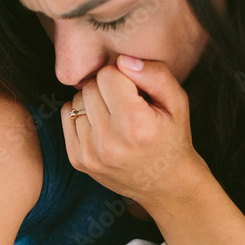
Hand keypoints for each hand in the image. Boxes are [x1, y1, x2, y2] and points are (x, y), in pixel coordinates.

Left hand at [61, 55, 208, 212]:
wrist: (164, 184)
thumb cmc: (172, 137)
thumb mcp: (178, 103)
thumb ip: (156, 75)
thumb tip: (122, 60)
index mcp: (136, 125)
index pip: (108, 75)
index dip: (122, 75)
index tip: (135, 89)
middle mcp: (108, 142)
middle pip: (90, 86)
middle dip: (106, 87)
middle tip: (125, 102)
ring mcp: (89, 153)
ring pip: (76, 100)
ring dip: (93, 102)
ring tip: (115, 116)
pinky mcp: (76, 159)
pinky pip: (65, 115)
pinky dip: (81, 115)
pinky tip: (101, 125)